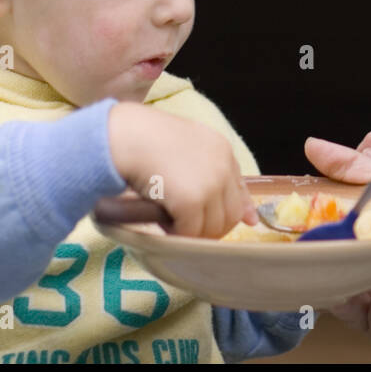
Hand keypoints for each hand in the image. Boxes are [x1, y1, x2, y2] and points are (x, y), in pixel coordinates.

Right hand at [107, 102, 257, 237]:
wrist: (126, 135)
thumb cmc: (146, 137)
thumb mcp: (184, 145)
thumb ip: (204, 167)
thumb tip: (229, 195)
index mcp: (222, 150)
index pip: (240, 189)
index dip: (240, 208)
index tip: (244, 222)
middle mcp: (222, 167)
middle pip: (231, 213)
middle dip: (213, 226)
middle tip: (190, 228)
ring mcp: (210, 185)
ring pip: (213, 227)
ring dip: (194, 232)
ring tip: (172, 225)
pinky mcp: (192, 201)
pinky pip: (191, 232)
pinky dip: (178, 236)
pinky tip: (164, 227)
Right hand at [304, 131, 370, 348]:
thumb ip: (358, 168)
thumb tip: (313, 146)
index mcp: (347, 243)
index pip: (314, 228)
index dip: (308, 210)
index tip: (308, 189)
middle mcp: (351, 275)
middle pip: (318, 267)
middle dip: (317, 249)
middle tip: (320, 230)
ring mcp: (369, 304)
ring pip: (341, 300)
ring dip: (347, 280)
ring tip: (358, 257)